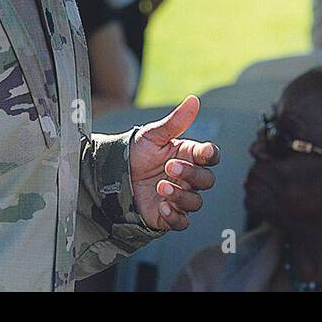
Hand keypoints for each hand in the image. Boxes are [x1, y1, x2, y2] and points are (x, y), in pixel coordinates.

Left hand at [129, 95, 219, 231]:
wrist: (111, 174)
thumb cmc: (135, 153)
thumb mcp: (153, 135)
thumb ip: (176, 121)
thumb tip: (194, 100)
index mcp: (187, 156)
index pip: (210, 157)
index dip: (210, 155)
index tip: (203, 153)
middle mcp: (187, 178)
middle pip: (206, 180)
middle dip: (191, 174)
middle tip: (169, 166)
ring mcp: (179, 197)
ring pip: (195, 202)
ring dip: (181, 195)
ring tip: (161, 186)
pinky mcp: (167, 216)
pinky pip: (181, 222)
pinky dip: (175, 216)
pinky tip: (163, 206)